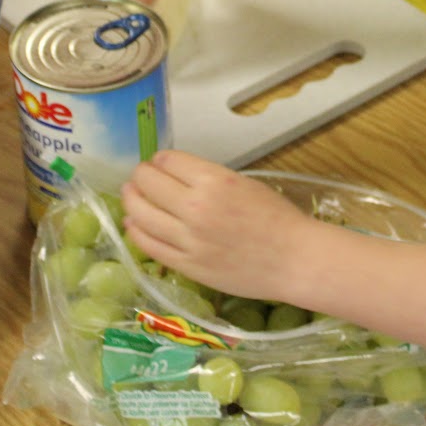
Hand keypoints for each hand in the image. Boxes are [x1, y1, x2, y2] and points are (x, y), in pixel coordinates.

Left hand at [121, 149, 321, 302]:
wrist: (294, 260)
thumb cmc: (277, 218)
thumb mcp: (243, 184)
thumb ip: (207, 179)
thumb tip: (174, 175)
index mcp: (214, 181)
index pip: (167, 161)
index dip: (159, 159)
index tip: (158, 163)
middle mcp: (196, 208)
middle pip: (148, 183)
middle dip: (140, 176)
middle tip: (140, 178)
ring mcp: (188, 239)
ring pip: (140, 214)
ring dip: (131, 201)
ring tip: (131, 196)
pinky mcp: (186, 266)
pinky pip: (149, 245)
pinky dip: (136, 231)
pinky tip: (134, 224)